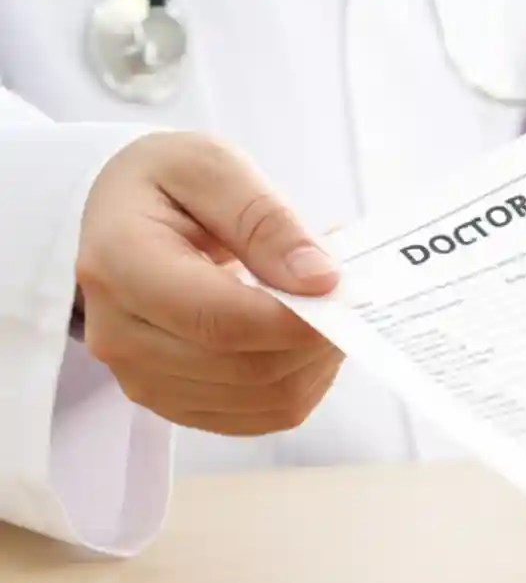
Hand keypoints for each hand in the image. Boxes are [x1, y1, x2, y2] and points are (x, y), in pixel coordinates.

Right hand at [76, 132, 343, 435]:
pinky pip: (261, 416)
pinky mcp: (175, 402)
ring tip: (328, 309)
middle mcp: (120, 334)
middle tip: (349, 294)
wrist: (126, 215)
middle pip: (247, 369)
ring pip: (264, 400)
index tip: (342, 289)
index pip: (220, 320)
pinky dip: (303, 381)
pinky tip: (306, 338)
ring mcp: (142, 378)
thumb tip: (319, 279)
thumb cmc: (167, 182)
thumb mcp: (213, 166)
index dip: (295, 319)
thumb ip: (265, 219)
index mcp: (120, 264)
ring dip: (317, 361)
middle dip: (316, 337)